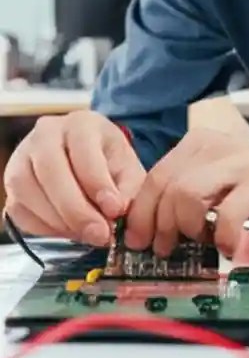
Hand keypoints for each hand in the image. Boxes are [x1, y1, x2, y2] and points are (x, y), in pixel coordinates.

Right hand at [2, 111, 144, 244]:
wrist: (90, 156)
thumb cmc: (110, 161)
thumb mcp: (128, 168)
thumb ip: (127, 190)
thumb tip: (115, 214)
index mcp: (80, 124)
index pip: (83, 152)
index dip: (98, 184)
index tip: (114, 210)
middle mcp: (45, 134)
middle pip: (51, 172)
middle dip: (76, 209)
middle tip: (99, 233)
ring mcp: (21, 157)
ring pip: (28, 191)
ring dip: (59, 221)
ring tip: (87, 234)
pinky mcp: (11, 182)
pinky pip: (18, 209)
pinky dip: (44, 226)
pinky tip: (69, 231)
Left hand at [124, 128, 248, 256]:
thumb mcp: (224, 185)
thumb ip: (191, 194)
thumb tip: (150, 225)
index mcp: (204, 143)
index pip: (156, 176)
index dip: (141, 213)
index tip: (139, 241)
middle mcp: (220, 146)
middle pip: (167, 187)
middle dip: (159, 225)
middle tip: (166, 250)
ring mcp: (245, 162)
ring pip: (189, 194)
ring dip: (189, 228)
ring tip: (204, 243)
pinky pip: (229, 213)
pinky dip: (225, 237)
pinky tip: (232, 247)